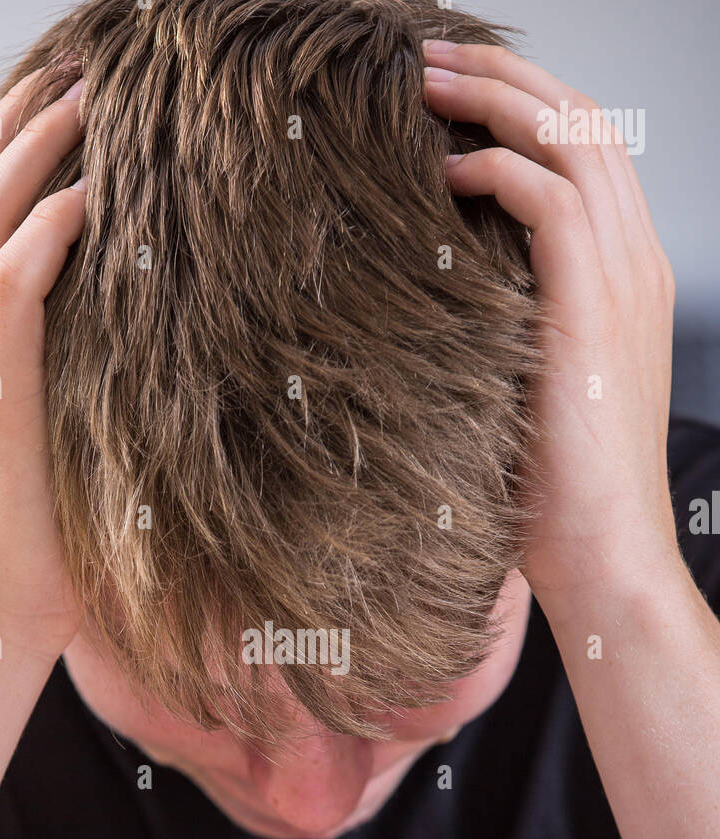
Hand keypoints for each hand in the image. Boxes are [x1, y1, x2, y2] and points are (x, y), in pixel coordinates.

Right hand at [0, 70, 86, 660]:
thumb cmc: (15, 543)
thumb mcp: (14, 443)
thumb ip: (28, 380)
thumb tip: (95, 347)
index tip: (43, 113)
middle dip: (7, 124)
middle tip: (69, 79)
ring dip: (29, 149)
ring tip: (85, 103)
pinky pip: (9, 280)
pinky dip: (47, 224)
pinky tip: (90, 193)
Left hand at [422, 40, 680, 619]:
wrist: (603, 555)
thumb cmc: (556, 495)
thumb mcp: (530, 392)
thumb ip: (505, 330)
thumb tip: (433, 302)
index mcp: (626, 279)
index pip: (589, 155)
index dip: (524, 109)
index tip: (452, 100)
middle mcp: (635, 264)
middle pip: (585, 123)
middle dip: (504, 78)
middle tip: (428, 60)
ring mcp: (622, 281)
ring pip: (572, 140)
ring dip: (494, 101)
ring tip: (425, 85)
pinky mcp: (592, 307)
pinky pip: (549, 198)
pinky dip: (495, 168)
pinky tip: (443, 174)